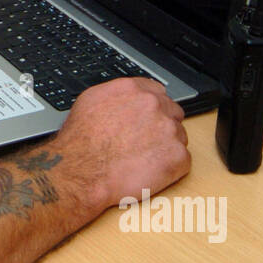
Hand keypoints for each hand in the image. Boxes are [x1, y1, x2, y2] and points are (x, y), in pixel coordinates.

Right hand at [50, 76, 190, 216]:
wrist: (81, 172)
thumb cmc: (80, 144)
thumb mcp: (90, 103)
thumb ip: (115, 96)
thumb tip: (124, 100)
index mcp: (133, 89)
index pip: (157, 92)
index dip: (152, 109)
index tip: (147, 120)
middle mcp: (153, 105)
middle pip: (172, 113)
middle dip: (161, 127)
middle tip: (144, 144)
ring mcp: (168, 129)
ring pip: (179, 137)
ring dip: (166, 148)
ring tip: (142, 161)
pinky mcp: (177, 156)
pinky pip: (182, 160)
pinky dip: (170, 168)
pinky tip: (149, 172)